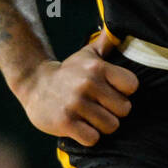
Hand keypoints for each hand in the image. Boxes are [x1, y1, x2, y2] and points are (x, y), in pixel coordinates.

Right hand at [13, 36, 138, 145]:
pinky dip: (89, 136)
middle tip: (101, 107)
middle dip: (114, 111)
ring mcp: (76, 103)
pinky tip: (81, 127)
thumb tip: (120, 29)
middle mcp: (88, 83)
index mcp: (97, 67)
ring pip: (110, 126)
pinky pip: (93, 139)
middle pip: (124, 109)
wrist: (35, 85)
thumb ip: (107, 43)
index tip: (113, 91)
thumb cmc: (69, 71)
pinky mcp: (65, 122)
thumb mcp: (87, 54)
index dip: (125, 92)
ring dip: (102, 125)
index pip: (132, 85)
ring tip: (90, 117)